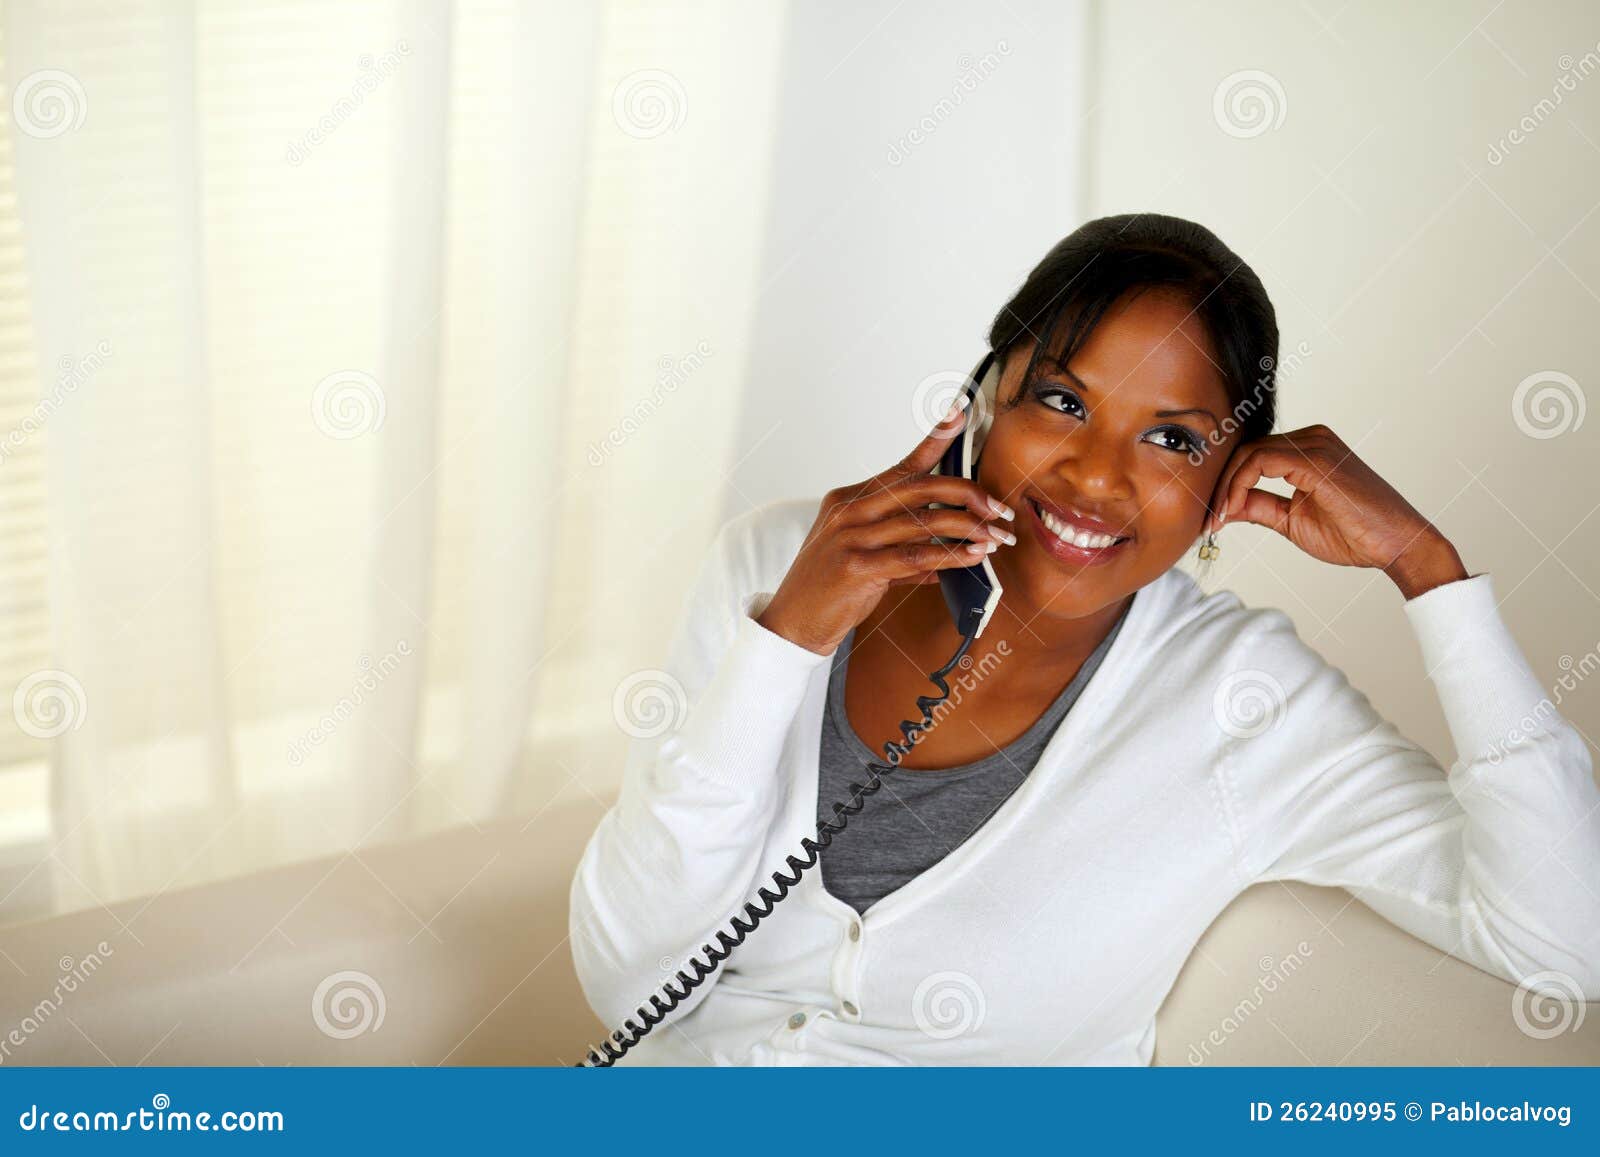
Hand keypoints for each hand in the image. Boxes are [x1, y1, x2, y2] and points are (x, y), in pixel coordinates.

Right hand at [757, 399, 1017, 655]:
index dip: (934, 440)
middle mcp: (849, 511)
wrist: (792, 623)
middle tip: (999, 507)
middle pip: (920, 488)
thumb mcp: (862, 556)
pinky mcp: (857, 567)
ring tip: (997, 536)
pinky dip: (950, 556)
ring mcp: (850, 537)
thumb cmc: (828, 589)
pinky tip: (973, 557)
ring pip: (923, 522)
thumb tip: (945, 554)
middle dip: (967, 493)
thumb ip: (902, 550)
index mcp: (849, 499)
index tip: (960, 416)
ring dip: (968, 528)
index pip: (901, 466)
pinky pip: (915, 556)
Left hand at [1206, 424, 1467, 598]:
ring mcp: (1315, 445)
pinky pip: (1260, 462)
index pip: (1252, 456)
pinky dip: (1238, 486)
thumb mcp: (1292, 520)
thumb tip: (1223, 508)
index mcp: (1308, 449)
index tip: (1211, 518)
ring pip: (1248, 454)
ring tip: (1217, 519)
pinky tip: (1231, 510)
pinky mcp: (1315, 459)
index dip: (1225, 485)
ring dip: (1225, 488)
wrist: (1395, 545)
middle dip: (1219, 486)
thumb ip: (1258, 507)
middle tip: (1207, 520)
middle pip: (1245, 451)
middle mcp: (1311, 438)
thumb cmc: (1353, 534)